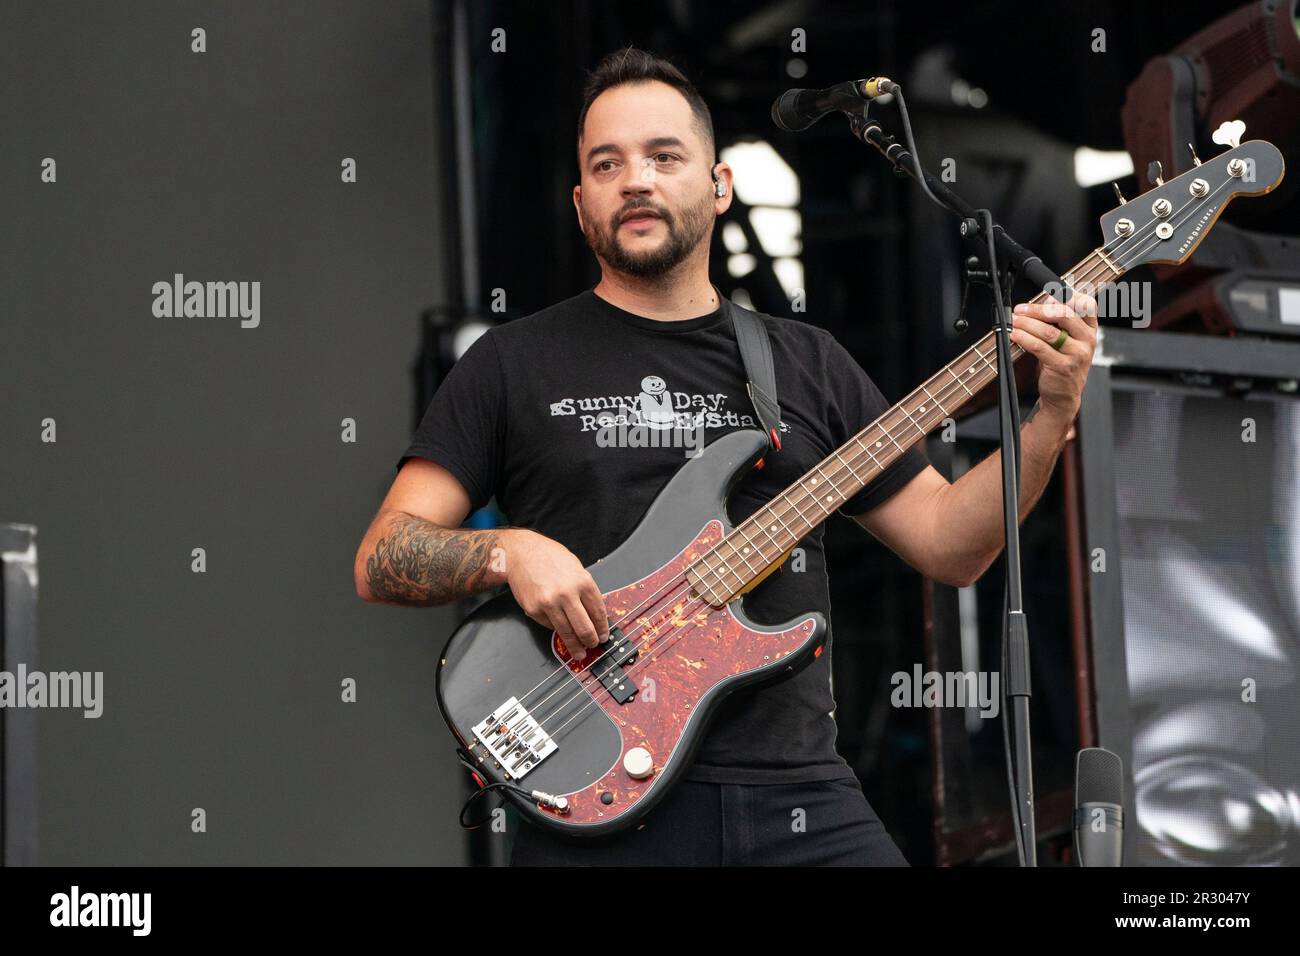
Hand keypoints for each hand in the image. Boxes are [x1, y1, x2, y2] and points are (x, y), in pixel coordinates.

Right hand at [499, 529, 608, 660]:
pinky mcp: (534, 610)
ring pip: (567, 633)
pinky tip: (559, 628)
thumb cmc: (549, 558)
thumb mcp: (576, 568)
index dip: (602, 628)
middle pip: (584, 628)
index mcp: (582, 582)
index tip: (603, 635)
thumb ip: (585, 590)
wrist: (521, 554)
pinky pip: (549, 626)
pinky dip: (556, 629)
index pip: (598, 612)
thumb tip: (595, 614)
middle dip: (591, 640)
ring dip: (575, 646)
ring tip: (579, 652)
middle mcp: (567, 594)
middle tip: (593, 645)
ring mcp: (549, 604)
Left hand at [1009, 290, 1097, 425]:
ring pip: (1049, 331)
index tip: (1048, 294)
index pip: (1087, 305)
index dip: (1068, 295)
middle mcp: (1087, 340)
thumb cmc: (1062, 365)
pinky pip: (1040, 347)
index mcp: (1090, 330)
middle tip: (1021, 309)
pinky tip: (1015, 335)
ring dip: (1027, 323)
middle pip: (1064, 315)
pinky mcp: (1062, 366)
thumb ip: (1059, 322)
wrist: (1063, 396)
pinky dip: (1025, 338)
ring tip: (1014, 320)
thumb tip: (1048, 300)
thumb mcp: (1066, 341)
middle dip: (1038, 309)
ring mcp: (1077, 354)